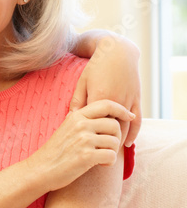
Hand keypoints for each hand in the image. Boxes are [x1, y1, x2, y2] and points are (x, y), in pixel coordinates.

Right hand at [30, 99, 131, 191]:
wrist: (40, 170)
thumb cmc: (55, 151)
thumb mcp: (66, 129)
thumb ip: (83, 121)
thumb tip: (108, 116)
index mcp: (76, 116)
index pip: (106, 104)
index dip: (121, 109)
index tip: (129, 116)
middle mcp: (80, 125)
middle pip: (115, 125)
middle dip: (117, 137)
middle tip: (108, 146)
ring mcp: (83, 140)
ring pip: (115, 141)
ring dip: (113, 151)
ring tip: (102, 157)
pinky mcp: (86, 156)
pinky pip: (111, 156)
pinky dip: (109, 162)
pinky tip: (100, 164)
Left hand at [70, 31, 141, 145]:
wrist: (117, 52)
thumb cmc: (95, 67)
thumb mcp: (82, 83)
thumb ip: (77, 102)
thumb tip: (71, 119)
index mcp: (99, 99)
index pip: (94, 126)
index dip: (88, 139)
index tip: (80, 149)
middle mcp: (115, 103)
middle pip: (110, 130)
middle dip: (102, 144)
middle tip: (93, 155)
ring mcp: (128, 102)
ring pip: (124, 128)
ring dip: (117, 141)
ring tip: (108, 152)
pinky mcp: (137, 100)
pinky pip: (137, 121)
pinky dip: (134, 133)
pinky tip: (128, 143)